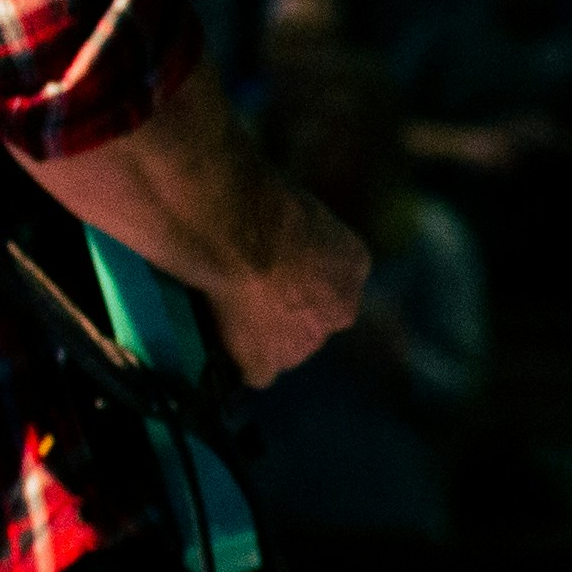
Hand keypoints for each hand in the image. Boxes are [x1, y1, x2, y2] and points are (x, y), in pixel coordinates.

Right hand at [200, 178, 367, 386]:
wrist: (234, 230)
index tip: (273, 270)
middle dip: (287, 313)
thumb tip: (272, 236)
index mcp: (354, 265)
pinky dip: (237, 360)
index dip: (298, 280)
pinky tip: (218, 339)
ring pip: (285, 348)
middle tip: (248, 292)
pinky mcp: (268, 364)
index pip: (331, 285)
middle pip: (313, 321)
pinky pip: (254, 371)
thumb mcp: (296, 208)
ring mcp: (306, 343)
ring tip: (226, 309)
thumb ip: (297, 234)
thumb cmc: (257, 200)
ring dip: (262, 336)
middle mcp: (342, 310)